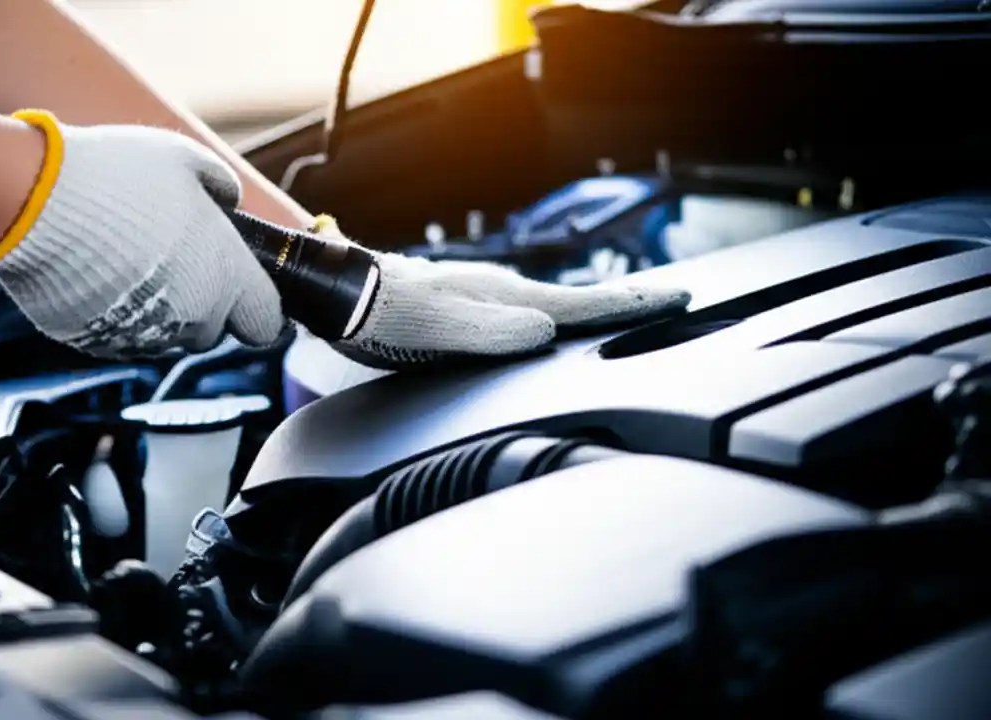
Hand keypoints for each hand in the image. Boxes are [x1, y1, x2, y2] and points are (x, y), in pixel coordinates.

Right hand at [0, 118, 283, 359]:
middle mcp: (191, 316)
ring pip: (168, 338)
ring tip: (130, 260)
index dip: (259, 309)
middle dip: (204, 305)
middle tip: (176, 260)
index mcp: (225, 276)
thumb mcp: (185, 160)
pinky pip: (122, 338)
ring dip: (161, 312)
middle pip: (214, 331)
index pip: (267, 324)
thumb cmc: (112, 177)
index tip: (247, 295)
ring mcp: (143, 336)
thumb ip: (221, 186)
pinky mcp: (97, 343)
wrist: (33, 202)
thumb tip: (228, 201)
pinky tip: (99, 274)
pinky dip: (118, 317)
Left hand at [316, 221, 690, 367]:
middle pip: (580, 300)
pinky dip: (556, 315)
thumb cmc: (385, 316)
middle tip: (670, 300)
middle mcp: (502, 295)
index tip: (680, 298)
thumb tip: (548, 331)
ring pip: (555, 304)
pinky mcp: (465, 309)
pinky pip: (526, 312)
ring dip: (593, 308)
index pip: (586, 303)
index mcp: (506, 300)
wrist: (342, 296)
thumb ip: (497, 334)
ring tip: (623, 310)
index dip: (634, 304)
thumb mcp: (442, 332)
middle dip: (627, 301)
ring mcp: (484, 299)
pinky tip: (549, 326)